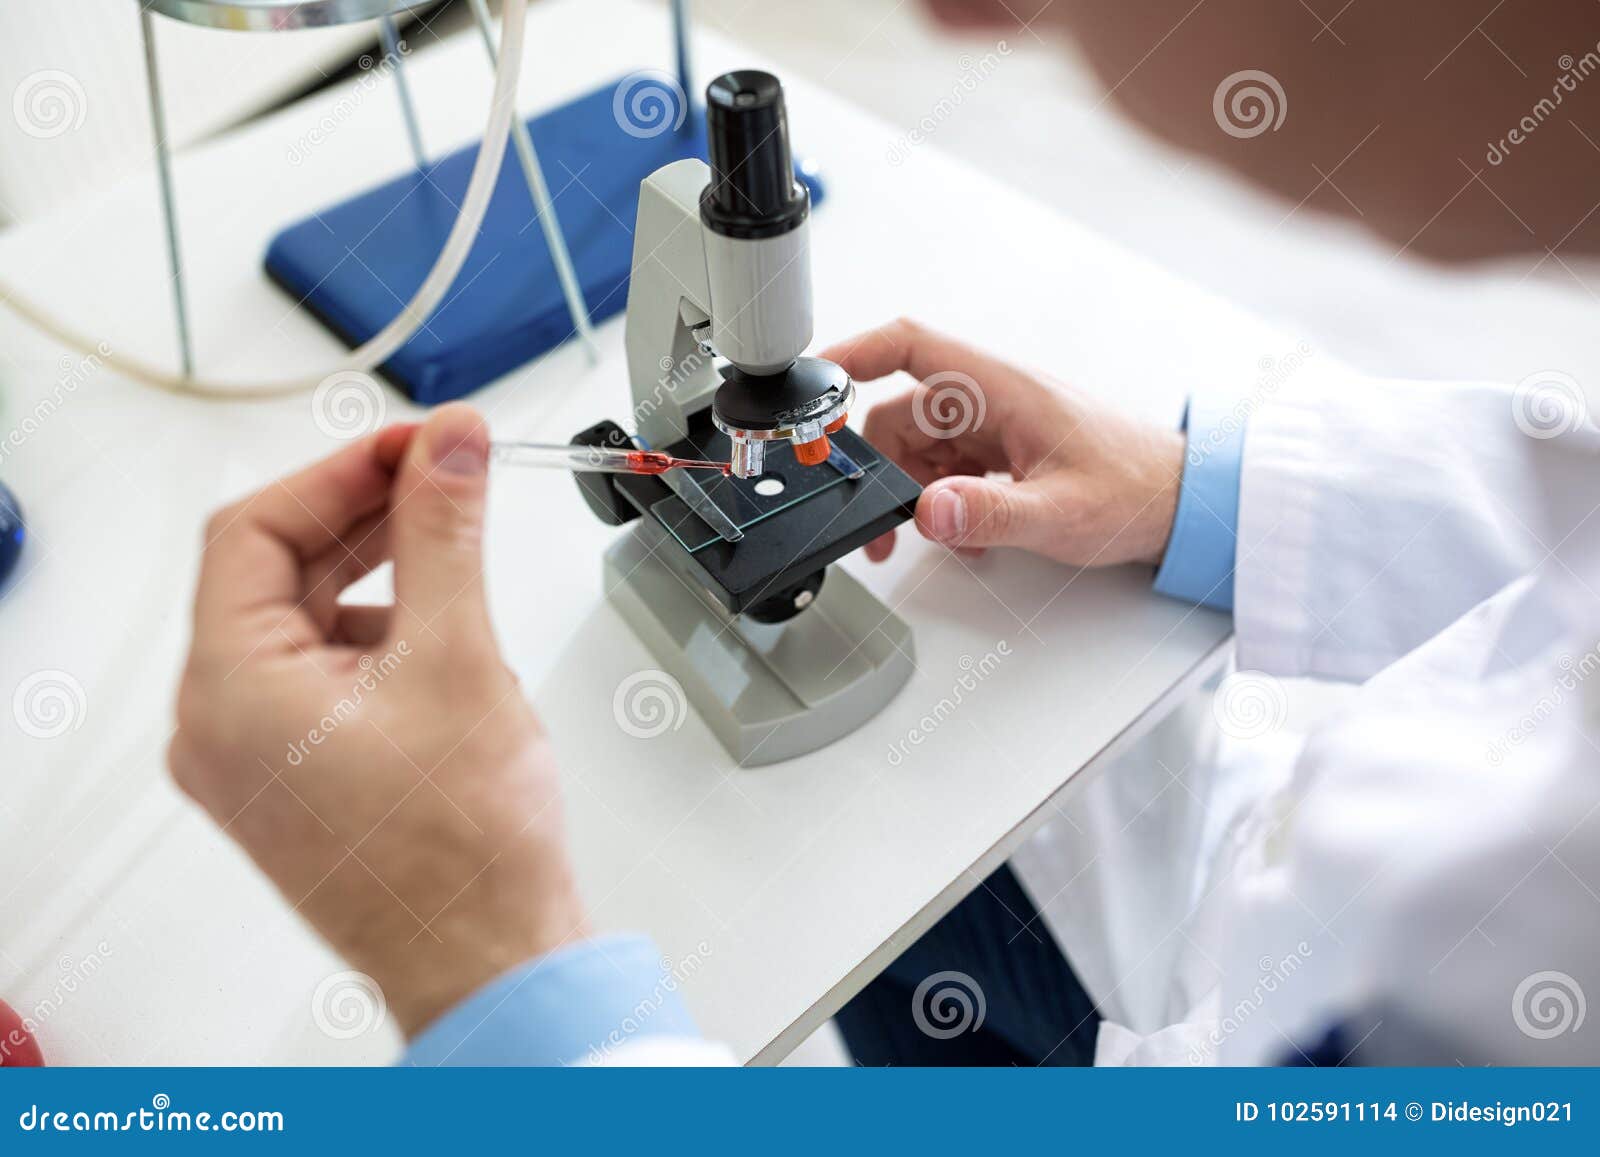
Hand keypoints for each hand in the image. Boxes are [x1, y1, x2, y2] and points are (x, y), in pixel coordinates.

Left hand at [169, 405, 586, 1036]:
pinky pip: (321, 673)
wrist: (492, 959)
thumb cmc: (463, 853)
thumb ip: (445, 533)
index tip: (415, 444)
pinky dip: (378, 634)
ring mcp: (253, 759)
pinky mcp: (296, 777)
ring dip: (376, 573)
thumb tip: (447, 449)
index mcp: (229, 692)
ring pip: (302, 621)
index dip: (340, 470)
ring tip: (454, 555)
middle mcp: (219, 727)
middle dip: (363, 516)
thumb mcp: (457, 657)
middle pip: (273, 572)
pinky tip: (442, 634)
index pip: (255, 530)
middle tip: (442, 476)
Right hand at [819, 319, 1183, 566]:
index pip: (910, 346)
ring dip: (916, 499)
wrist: (1182, 502)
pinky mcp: (1002, 455)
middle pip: (902, 417)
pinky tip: (969, 540)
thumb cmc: (1136, 489)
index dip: (856, 352)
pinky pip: (949, 474)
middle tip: (877, 524)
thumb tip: (930, 510)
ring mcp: (995, 428)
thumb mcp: (1059, 510)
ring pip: (922, 452)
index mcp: (1000, 389)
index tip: (814, 377)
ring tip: (938, 542)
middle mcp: (991, 401)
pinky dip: (946, 508)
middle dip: (883, 471)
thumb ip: (990, 513)